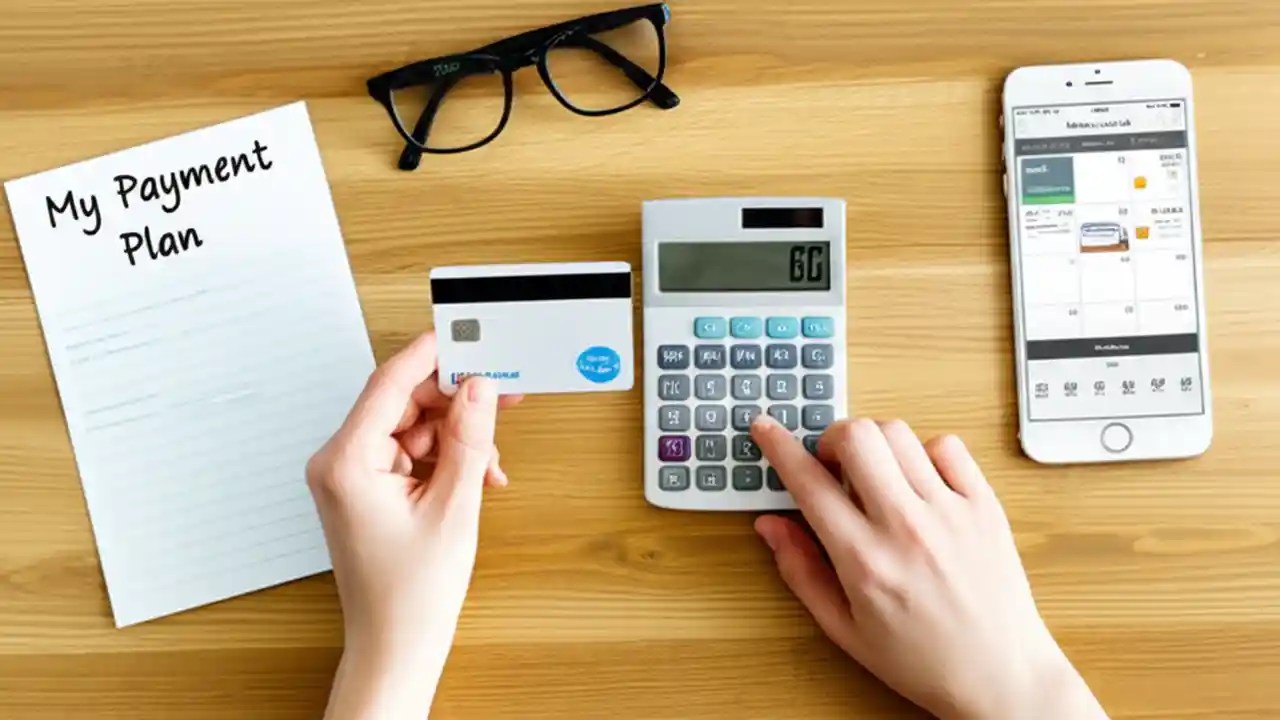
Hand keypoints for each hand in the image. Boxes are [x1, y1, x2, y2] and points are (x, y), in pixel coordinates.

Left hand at [306, 331, 520, 719]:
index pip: (389, 384)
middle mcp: (339, 463)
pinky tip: (476, 477)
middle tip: (501, 396)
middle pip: (403, 403)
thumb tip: (478, 388)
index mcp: (346, 462)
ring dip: (458, 438)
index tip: (463, 333)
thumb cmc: (411, 595)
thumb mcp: (454, 507)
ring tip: (490, 462)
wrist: (397, 645)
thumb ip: (469, 440)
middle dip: (456, 403)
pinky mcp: (367, 489)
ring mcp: (352, 476)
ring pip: (413, 428)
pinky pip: (412, 453)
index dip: (430, 354)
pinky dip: (447, 459)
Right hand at [750, 415, 1106, 719]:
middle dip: (830, 438)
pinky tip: (919, 483)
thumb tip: (769, 524)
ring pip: (898, 433)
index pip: (808, 481)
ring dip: (874, 443)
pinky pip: (947, 446)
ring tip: (875, 476)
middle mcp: (906, 528)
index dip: (778, 446)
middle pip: (855, 436)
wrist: (1000, 675)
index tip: (766, 429)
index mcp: (864, 561)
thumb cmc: (922, 659)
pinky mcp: (985, 505)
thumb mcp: (843, 628)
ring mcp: (950, 512)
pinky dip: (924, 453)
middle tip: (831, 464)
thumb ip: (800, 571)